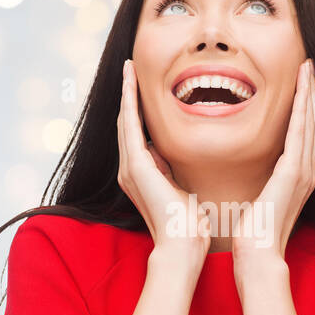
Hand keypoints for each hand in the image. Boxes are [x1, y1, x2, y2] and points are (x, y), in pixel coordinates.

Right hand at [116, 59, 211, 264]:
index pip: (138, 134)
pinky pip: (130, 125)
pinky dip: (129, 101)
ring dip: (126, 92)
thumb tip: (174, 158)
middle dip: (128, 95)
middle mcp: (130, 170)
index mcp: (142, 175)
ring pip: (125, 120)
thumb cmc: (189, 226)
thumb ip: (173, 173)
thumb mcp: (182, 190)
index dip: (138, 110)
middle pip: (127, 123)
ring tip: (128, 69)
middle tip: (130, 69)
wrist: (183, 245)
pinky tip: (130, 82)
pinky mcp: (135, 166)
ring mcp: (130, 167)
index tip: (141, 87)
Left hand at [232, 58, 314, 265]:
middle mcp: (306, 171)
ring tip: (308, 69)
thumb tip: (247, 171)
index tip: (301, 84)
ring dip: (310, 93)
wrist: (258, 256)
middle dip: (312, 93)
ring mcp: (303, 172)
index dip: (305, 107)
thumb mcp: (258, 199)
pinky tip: (302, 89)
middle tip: (309, 66)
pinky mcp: (294, 173)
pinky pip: (301, 133)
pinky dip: (303, 108)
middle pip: (314, 123)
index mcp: (296, 177)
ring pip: (311, 122)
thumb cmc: (253, 234)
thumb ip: (260, 182)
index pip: (304, 134)